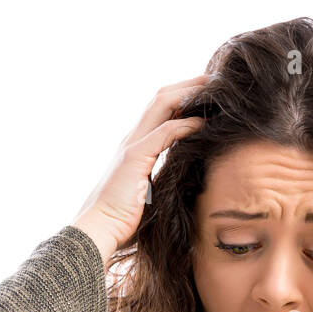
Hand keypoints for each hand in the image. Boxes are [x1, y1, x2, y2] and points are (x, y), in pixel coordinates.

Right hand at [72, 76, 209, 262]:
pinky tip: (204, 123)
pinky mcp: (135, 157)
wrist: (98, 230)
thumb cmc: (122, 221)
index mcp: (135, 147)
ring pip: (162, 105)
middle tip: (214, 81)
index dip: (181, 98)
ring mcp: (132, 145)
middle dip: (188, 86)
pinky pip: (165, 132)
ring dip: (189, 94)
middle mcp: (132, 139)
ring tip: (213, 90)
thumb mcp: (147, 195)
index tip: (205, 96)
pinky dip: (186, 124)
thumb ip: (160, 181)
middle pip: (161, 98)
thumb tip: (182, 184)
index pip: (159, 111)